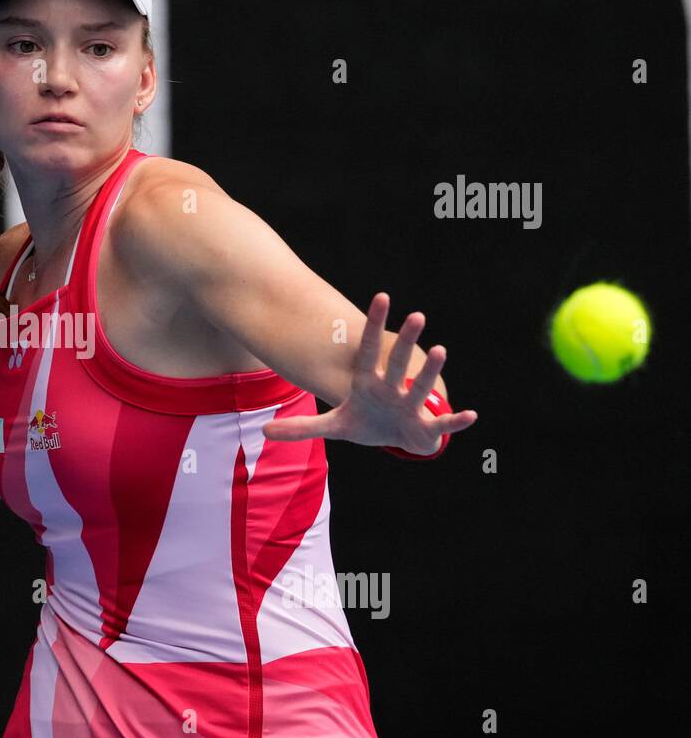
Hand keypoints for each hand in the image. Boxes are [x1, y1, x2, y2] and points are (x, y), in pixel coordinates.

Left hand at [262, 292, 477, 452]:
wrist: (393, 441)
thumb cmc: (367, 423)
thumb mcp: (333, 427)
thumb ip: (301, 427)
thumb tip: (265, 432)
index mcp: (368, 384)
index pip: (369, 350)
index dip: (374, 325)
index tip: (381, 296)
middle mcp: (392, 388)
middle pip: (397, 361)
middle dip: (406, 341)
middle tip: (417, 314)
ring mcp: (410, 406)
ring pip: (420, 385)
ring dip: (430, 371)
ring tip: (440, 350)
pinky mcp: (424, 428)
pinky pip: (441, 423)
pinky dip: (456, 421)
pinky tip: (471, 415)